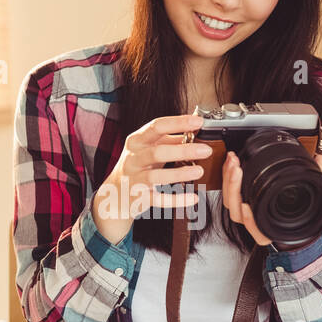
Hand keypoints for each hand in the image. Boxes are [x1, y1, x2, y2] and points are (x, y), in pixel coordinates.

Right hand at [91, 113, 210, 244]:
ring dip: (179, 173)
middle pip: (157, 152)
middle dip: (183, 150)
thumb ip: (170, 139)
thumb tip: (195, 128)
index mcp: (137, 141)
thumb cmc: (138, 166)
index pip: (156, 127)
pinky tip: (193, 198)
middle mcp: (133, 158)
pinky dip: (176, 199)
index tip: (198, 122)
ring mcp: (134, 178)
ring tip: (199, 171)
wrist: (115, 193)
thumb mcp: (150, 148)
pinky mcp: (139, 197)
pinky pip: (159, 199)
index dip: (178, 123)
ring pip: (156, 176)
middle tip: (206, 150)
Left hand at [222, 150, 321, 248]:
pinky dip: (227, 180)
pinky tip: (230, 166)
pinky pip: (228, 194)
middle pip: (236, 212)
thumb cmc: (302, 211)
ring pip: (230, 202)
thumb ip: (319, 178)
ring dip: (228, 180)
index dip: (249, 221)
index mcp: (271, 229)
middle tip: (236, 167)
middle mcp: (256, 222)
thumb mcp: (314, 196)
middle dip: (233, 188)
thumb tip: (319, 159)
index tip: (246, 206)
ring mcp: (246, 212)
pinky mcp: (240, 200)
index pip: (257, 230)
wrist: (295, 220)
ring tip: (233, 161)